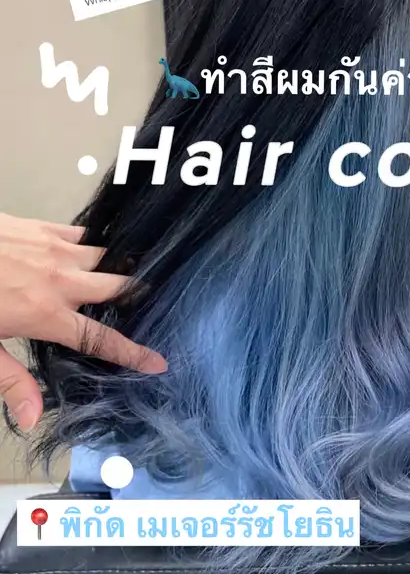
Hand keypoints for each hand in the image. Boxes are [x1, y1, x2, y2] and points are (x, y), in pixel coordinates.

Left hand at [0, 212, 166, 431]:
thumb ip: (11, 380)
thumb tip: (33, 418)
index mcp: (47, 316)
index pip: (101, 339)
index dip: (133, 352)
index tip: (157, 362)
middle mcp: (63, 281)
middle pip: (119, 288)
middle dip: (138, 299)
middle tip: (146, 307)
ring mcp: (57, 250)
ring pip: (108, 259)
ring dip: (119, 271)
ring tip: (125, 280)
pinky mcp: (47, 229)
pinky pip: (86, 236)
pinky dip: (97, 247)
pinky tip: (95, 253)